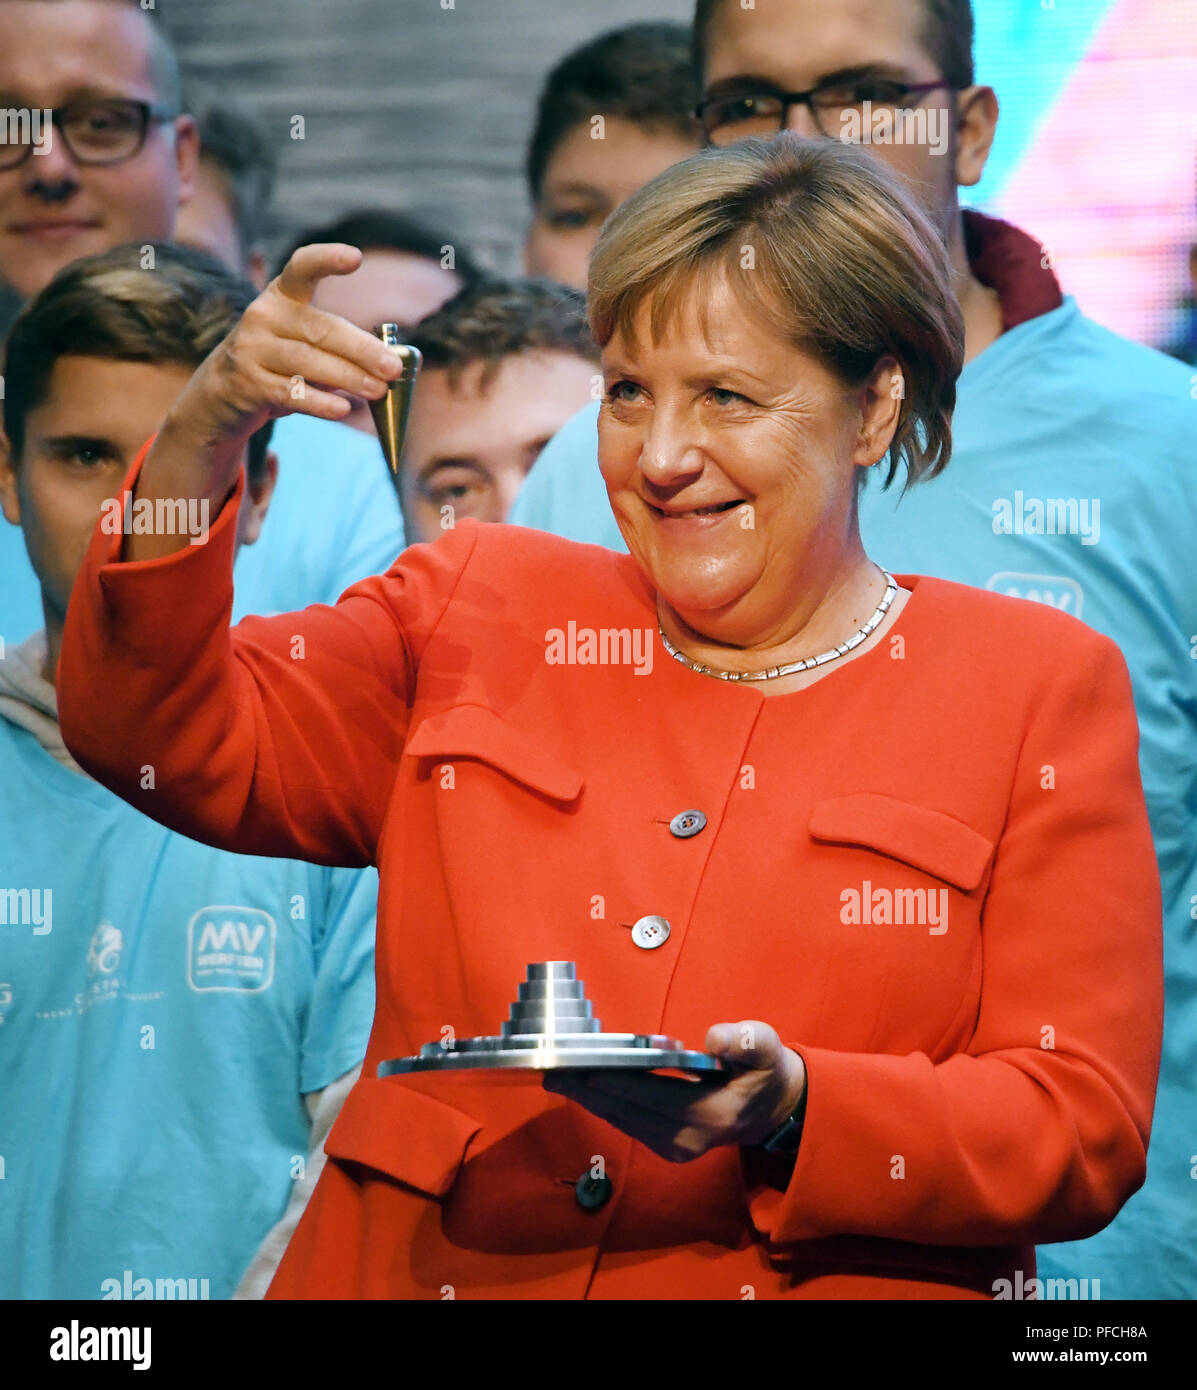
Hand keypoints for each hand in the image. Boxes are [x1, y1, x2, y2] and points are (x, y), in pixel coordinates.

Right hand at [143, 244, 406, 516]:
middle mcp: (263, 315)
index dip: (327, 259)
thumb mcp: (303, 343)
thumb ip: (341, 348)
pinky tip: (343, 409)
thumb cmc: (280, 361)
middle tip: (392, 367)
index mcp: (282, 296)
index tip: (356, 258)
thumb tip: (389, 365)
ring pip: (307, 361)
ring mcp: (252, 349)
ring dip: (348, 377)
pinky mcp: (248, 383)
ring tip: (378, 390)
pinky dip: (321, 402)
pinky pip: (291, 392)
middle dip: (361, 349)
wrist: (223, 391)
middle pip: (320, 329)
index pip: (302, 268)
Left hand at [542, 1020, 806, 1163]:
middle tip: (550, 1070)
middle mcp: (685, 1139)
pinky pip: (627, 1123)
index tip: (581, 1068)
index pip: (651, 1094)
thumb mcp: (765, 1047)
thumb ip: (746, 1041)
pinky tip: (582, 1088)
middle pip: (627, 1111)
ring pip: (622, 1120)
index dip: (615, 1081)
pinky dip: (603, 1105)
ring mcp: (674, 1148)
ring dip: (589, 1099)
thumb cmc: (763, 1070)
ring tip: (556, 1077)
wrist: (771, 1109)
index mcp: (709, 1114)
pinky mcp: (666, 1147)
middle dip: (587, 1091)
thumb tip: (716, 1039)